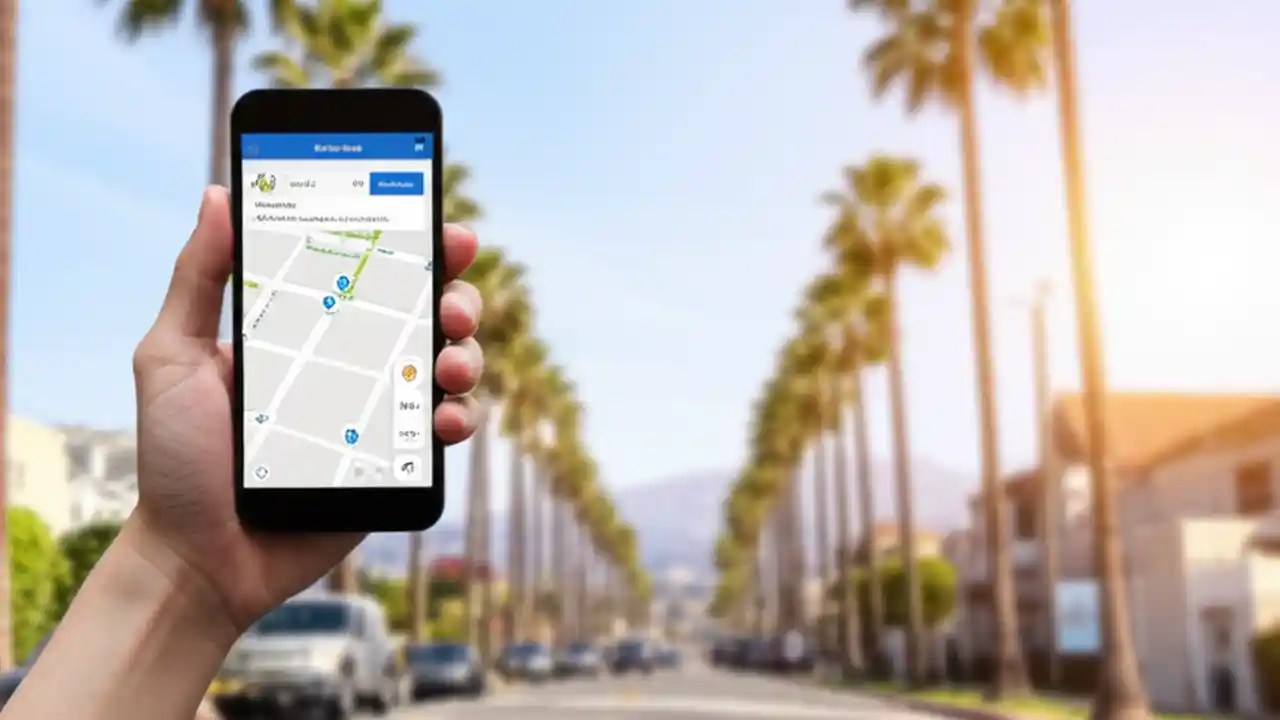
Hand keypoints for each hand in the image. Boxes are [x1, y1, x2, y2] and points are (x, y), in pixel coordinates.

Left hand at [129, 186, 482, 633]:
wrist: (198, 558)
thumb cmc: (177, 459)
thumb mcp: (170, 357)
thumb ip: (197, 279)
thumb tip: (219, 195)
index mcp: (307, 328)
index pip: (371, 271)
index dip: (417, 243)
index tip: (445, 228)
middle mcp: (350, 363)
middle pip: (426, 311)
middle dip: (457, 296)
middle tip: (451, 305)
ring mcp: (377, 412)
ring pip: (448, 364)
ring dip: (466, 353)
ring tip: (449, 365)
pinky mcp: (395, 463)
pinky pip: (447, 430)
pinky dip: (461, 416)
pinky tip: (445, 420)